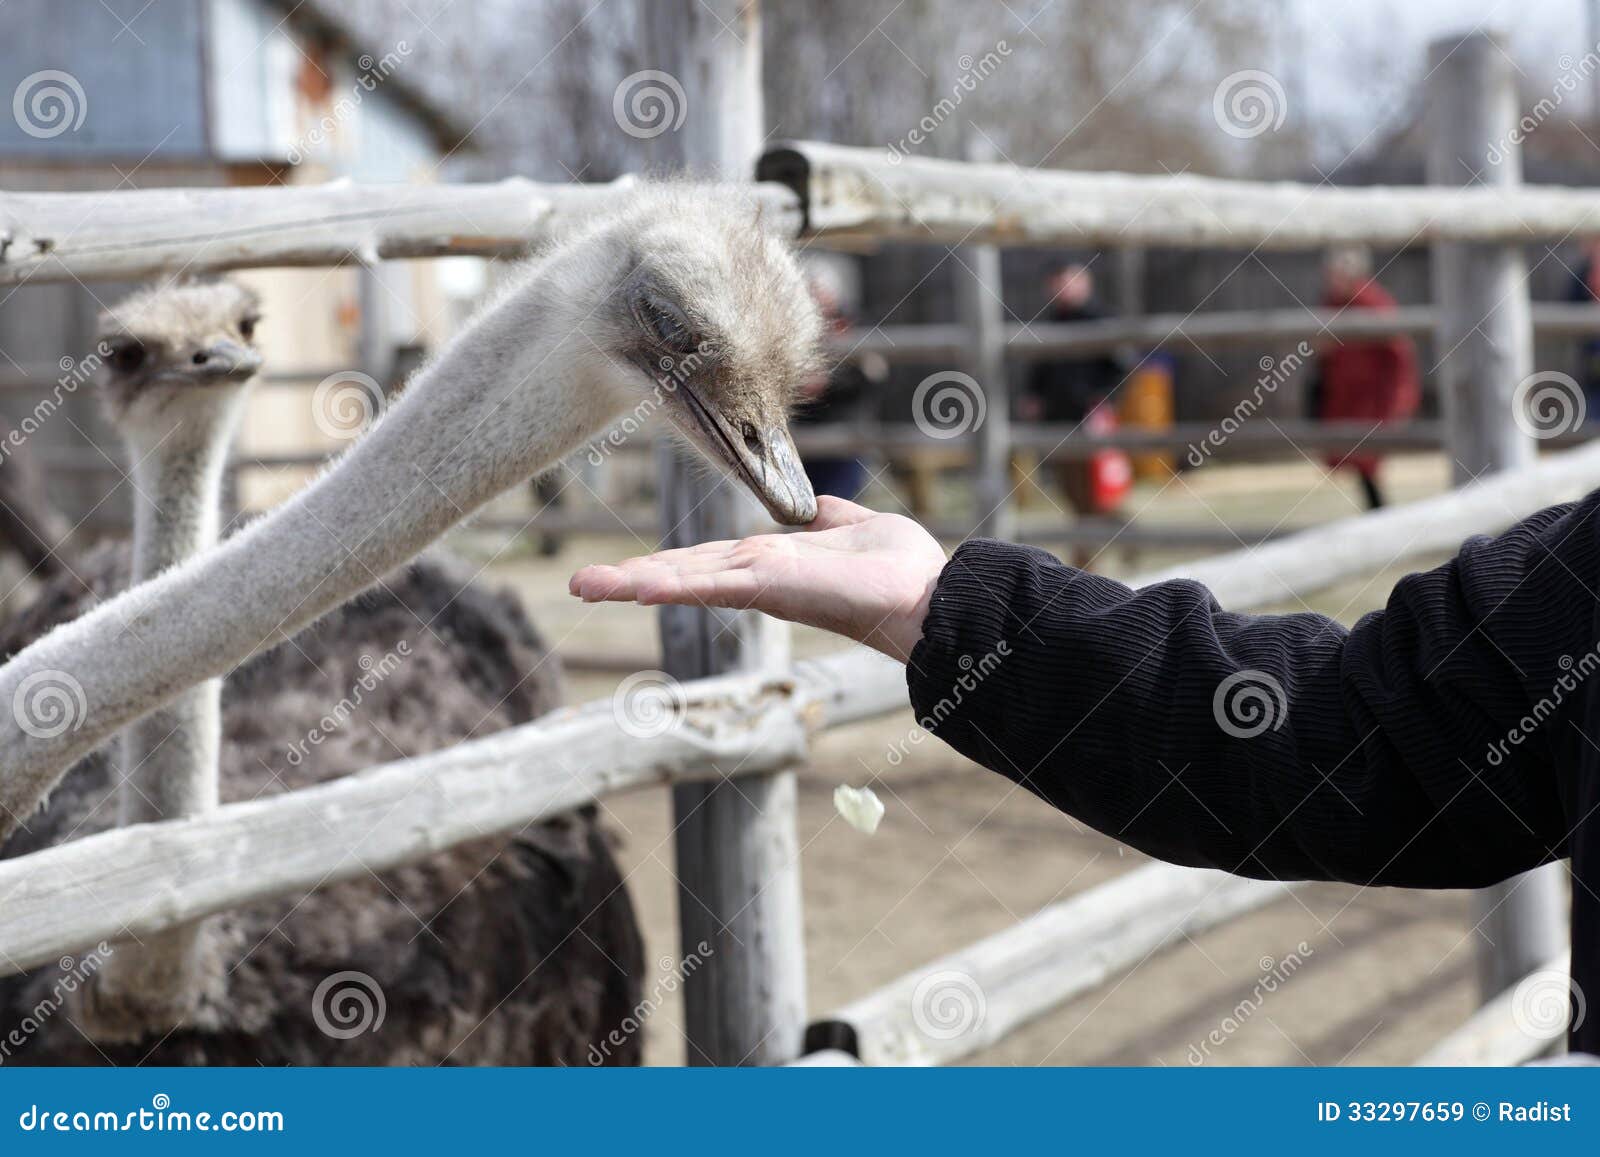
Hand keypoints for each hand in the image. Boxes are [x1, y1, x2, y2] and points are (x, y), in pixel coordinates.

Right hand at [569, 497, 946, 661]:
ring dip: (632, 583)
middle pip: (681, 573)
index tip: (624, 572)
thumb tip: (816, 508)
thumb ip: (829, 518)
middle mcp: (756, 576)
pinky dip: (669, 584)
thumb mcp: (854, 526)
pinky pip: (709, 583)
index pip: (705, 561)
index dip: (664, 565)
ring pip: (684, 579)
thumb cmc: (897, 567)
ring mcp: (758, 583)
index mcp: (771, 563)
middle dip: (630, 579)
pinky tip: (631, 587)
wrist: (926, 594)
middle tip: (580, 585)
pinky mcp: (768, 585)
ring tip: (584, 586)